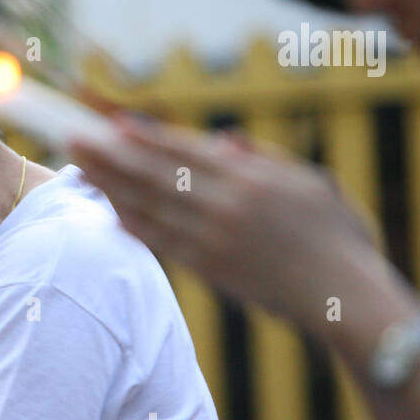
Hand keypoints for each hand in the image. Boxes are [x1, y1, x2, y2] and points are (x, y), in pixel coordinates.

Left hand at [69, 117, 387, 333]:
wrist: (344, 296)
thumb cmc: (337, 235)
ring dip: (111, 187)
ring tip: (81, 170)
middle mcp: (226, 205)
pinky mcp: (211, 269)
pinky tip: (110, 213)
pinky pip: (164, 243)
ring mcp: (214, 239)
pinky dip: (135, 226)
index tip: (114, 123)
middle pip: (154, 175)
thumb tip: (223, 141)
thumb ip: (265, 160)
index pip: (185, 151)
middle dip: (112, 156)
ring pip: (151, 207)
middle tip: (75, 139)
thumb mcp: (310, 183)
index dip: (146, 136)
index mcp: (250, 178)